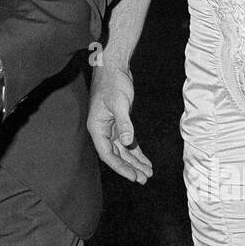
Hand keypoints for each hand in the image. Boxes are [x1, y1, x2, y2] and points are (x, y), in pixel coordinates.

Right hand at [88, 64, 152, 183]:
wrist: (113, 67)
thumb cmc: (113, 83)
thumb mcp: (119, 103)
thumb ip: (124, 124)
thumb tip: (127, 143)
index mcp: (97, 128)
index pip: (108, 154)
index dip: (121, 167)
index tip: (134, 177)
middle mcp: (102, 130)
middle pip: (116, 155)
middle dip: (130, 168)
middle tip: (144, 179)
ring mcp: (111, 127)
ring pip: (123, 150)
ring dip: (134, 162)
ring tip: (147, 173)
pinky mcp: (119, 123)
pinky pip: (127, 141)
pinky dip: (136, 151)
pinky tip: (145, 160)